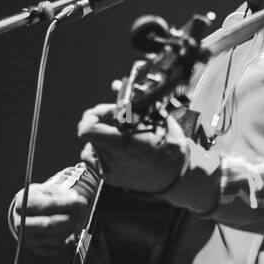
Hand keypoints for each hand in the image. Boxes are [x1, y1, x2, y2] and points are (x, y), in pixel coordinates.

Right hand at [8, 166, 92, 256]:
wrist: (24, 213)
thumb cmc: (39, 199)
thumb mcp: (46, 190)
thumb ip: (60, 193)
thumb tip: (74, 198)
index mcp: (22, 204)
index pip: (47, 206)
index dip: (68, 205)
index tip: (83, 202)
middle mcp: (21, 223)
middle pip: (50, 225)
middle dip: (71, 219)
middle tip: (83, 212)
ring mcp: (27, 238)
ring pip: (55, 238)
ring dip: (71, 230)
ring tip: (79, 220)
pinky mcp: (35, 249)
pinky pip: (55, 251)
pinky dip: (68, 243)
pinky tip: (74, 234)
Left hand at [76, 102, 190, 195]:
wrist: (176, 175)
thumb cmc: (169, 145)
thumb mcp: (155, 118)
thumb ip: (131, 101)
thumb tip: (116, 84)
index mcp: (120, 144)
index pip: (87, 128)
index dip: (94, 115)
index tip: (109, 111)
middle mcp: (111, 160)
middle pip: (91, 135)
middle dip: (102, 123)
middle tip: (119, 119)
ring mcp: (109, 171)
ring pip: (91, 147)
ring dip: (101, 138)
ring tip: (119, 135)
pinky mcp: (110, 178)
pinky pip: (96, 160)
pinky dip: (102, 151)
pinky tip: (118, 148)